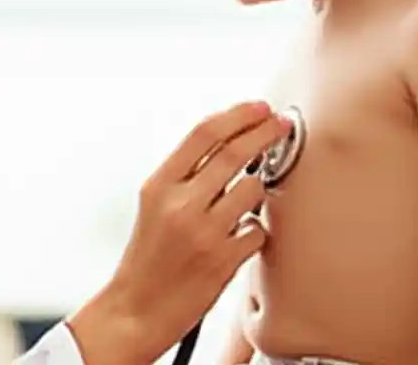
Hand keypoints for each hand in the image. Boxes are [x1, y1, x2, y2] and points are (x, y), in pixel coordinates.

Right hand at [67, 102, 289, 364]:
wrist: (136, 308)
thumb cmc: (149, 256)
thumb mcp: (154, 205)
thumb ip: (184, 175)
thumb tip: (228, 142)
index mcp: (159, 185)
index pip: (203, 134)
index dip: (237, 115)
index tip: (258, 107)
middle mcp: (179, 204)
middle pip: (235, 152)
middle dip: (265, 132)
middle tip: (281, 125)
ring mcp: (203, 232)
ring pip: (252, 189)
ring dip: (257, 191)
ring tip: (245, 202)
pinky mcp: (222, 260)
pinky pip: (257, 230)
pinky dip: (255, 230)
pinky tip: (240, 237)